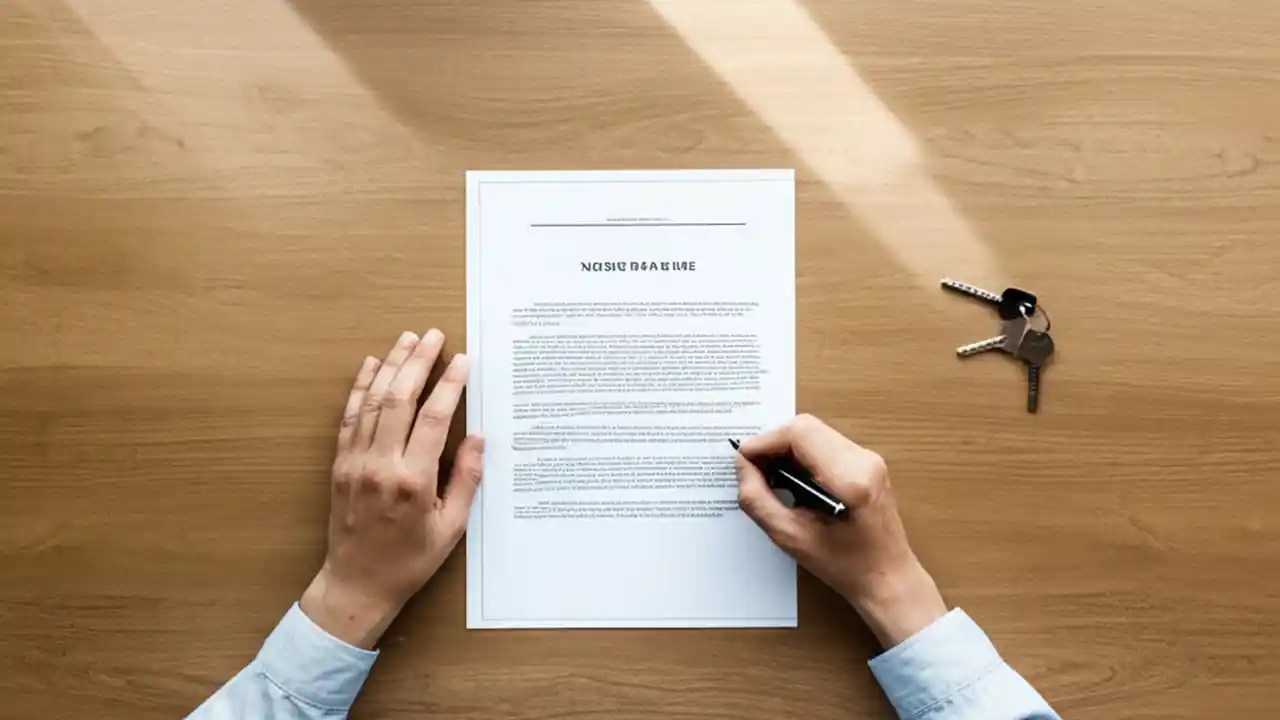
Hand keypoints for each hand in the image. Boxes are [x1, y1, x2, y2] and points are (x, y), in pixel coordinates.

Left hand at [300, 330, 483, 648]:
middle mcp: (380, 465)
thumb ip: (466, 479)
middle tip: (435, 336)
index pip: (433, 418)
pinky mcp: (340, 464)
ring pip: (373, 401)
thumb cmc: (409, 561)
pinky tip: (370, 365)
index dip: (450, 384)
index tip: (463, 360)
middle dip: (419, 362)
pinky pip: (350, 417)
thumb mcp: (450, 528)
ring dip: (390, 365)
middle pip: (400, 398)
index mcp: (413, 481)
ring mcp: (355, 462)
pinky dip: (360, 387)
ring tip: (407, 339)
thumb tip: (478, 437)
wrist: (357, 583)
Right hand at [734, 414, 945, 647]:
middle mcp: (864, 460)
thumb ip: (758, 499)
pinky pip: (825, 444)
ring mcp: (868, 459)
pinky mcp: (866, 463)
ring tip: (769, 478)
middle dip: (773, 444)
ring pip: (814, 433)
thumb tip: (741, 465)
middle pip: (805, 428)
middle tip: (753, 471)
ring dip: (786, 449)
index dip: (764, 442)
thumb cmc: (846, 567)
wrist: (889, 579)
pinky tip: (790, 480)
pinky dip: (800, 455)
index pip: (798, 434)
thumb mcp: (791, 538)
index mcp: (850, 479)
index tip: (742, 461)